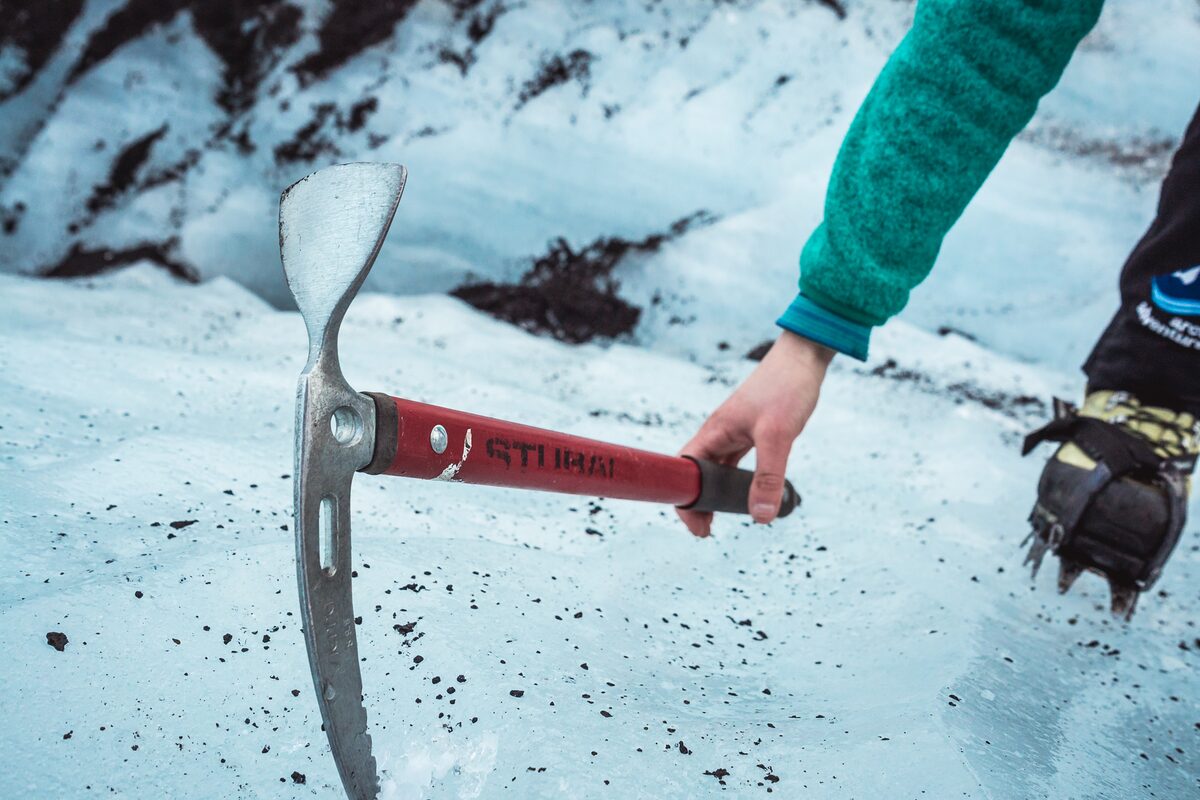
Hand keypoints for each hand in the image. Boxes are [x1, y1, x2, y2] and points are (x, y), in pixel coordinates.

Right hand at [677, 331, 833, 536]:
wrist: (803, 357)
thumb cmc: (786, 388)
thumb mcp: (779, 436)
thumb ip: (769, 477)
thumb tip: (761, 517)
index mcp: (714, 432)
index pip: (684, 471)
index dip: (685, 500)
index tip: (698, 526)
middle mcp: (718, 433)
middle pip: (696, 475)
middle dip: (697, 504)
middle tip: (707, 532)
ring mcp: (733, 432)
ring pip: (714, 470)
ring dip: (714, 495)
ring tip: (719, 520)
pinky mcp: (750, 432)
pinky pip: (733, 463)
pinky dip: (734, 482)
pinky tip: (744, 494)